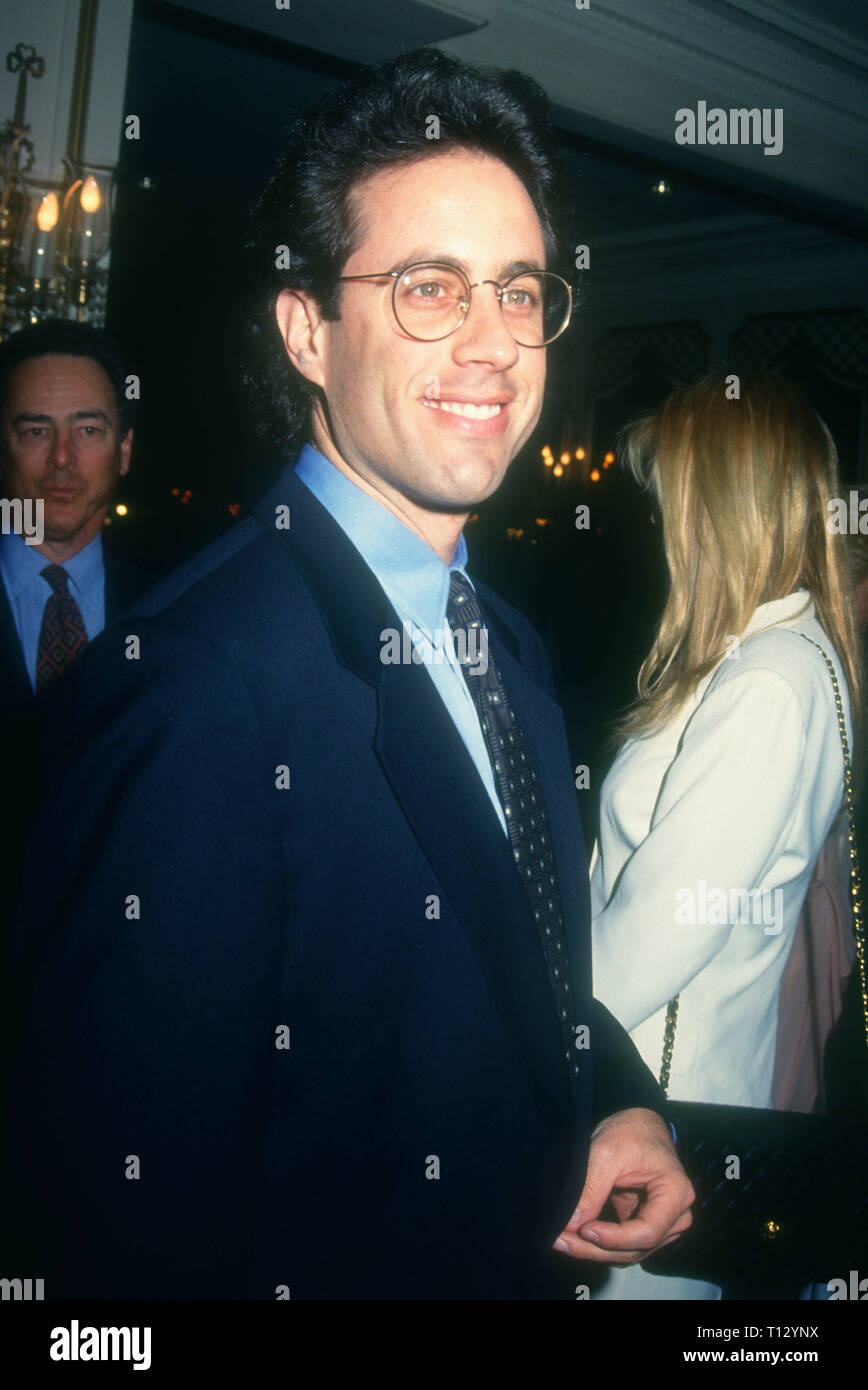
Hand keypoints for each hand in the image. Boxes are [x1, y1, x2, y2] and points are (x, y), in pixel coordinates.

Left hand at [553, 1107, 693, 1263]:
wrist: (638, 1126)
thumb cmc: (631, 1132)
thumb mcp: (607, 1152)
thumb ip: (592, 1189)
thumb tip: (571, 1224)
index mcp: (676, 1192)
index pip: (648, 1231)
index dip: (614, 1238)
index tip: (583, 1230)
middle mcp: (676, 1215)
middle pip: (636, 1248)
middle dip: (595, 1248)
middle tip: (560, 1240)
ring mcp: (662, 1225)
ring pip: (627, 1253)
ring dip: (593, 1251)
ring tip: (560, 1240)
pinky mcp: (644, 1228)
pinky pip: (622, 1246)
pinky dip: (597, 1246)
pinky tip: (572, 1239)